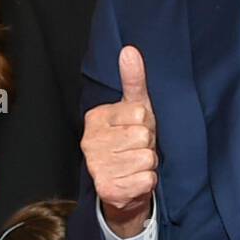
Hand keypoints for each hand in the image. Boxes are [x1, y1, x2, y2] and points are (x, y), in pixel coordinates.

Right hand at [82, 46, 158, 238]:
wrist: (123, 187)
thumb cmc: (131, 142)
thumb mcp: (135, 108)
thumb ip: (133, 80)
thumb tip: (130, 50)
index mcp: (96, 118)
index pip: (140, 113)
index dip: (147, 124)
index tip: (138, 130)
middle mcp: (91, 142)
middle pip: (143, 136)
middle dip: (148, 144)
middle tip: (138, 150)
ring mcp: (97, 167)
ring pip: (146, 158)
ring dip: (148, 164)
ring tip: (136, 165)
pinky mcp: (108, 189)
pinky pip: (146, 179)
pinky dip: (147, 181)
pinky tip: (134, 180)